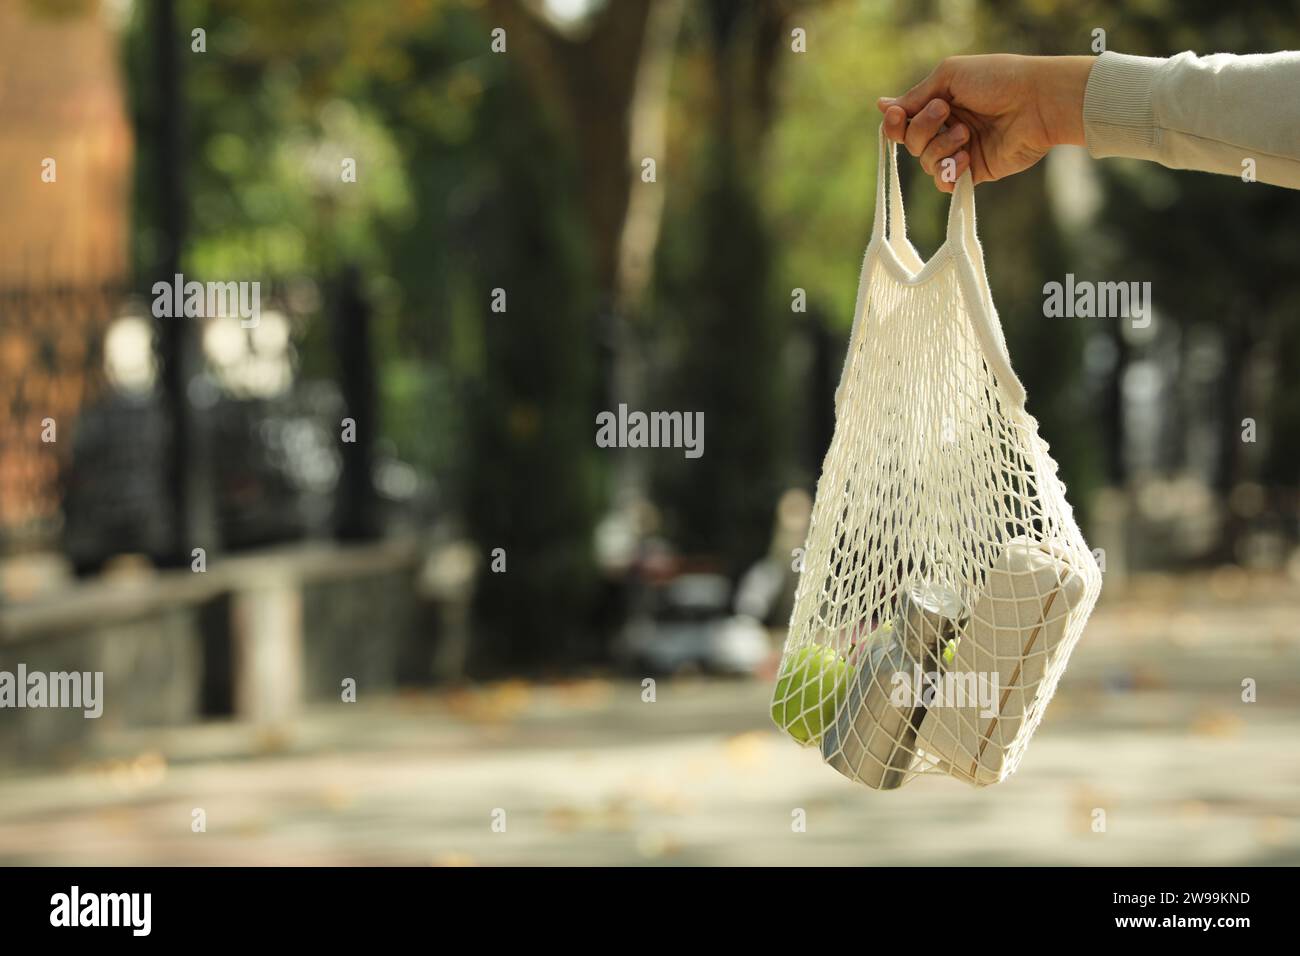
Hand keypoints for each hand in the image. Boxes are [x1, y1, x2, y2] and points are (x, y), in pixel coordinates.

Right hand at [876, 54, 1092, 191]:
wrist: (1036, 101)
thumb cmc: (997, 79)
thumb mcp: (949, 76)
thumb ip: (916, 96)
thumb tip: (882, 106)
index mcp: (939, 102)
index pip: (904, 121)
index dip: (895, 124)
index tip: (898, 116)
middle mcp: (947, 128)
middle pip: (911, 143)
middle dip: (924, 129)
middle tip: (946, 111)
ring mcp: (960, 150)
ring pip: (926, 162)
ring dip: (941, 147)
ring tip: (966, 133)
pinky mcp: (974, 171)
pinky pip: (943, 182)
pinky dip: (948, 172)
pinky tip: (965, 158)